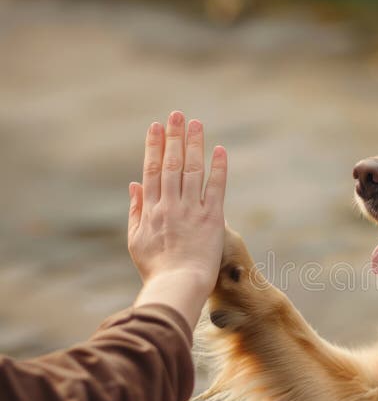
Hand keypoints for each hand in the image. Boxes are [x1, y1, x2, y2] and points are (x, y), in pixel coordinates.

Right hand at [128, 111, 227, 326]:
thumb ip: (136, 211)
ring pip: (191, 171)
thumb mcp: (136, 240)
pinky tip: (220, 150)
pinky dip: (218, 168)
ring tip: (196, 123)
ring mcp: (190, 211)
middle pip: (170, 164)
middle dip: (174, 137)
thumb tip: (134, 184)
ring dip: (193, 145)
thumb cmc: (156, 269)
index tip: (156, 126)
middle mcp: (169, 205)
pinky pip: (216, 188)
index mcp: (150, 210)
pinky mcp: (211, 219)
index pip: (151, 170)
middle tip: (177, 114)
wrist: (177, 286)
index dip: (154, 146)